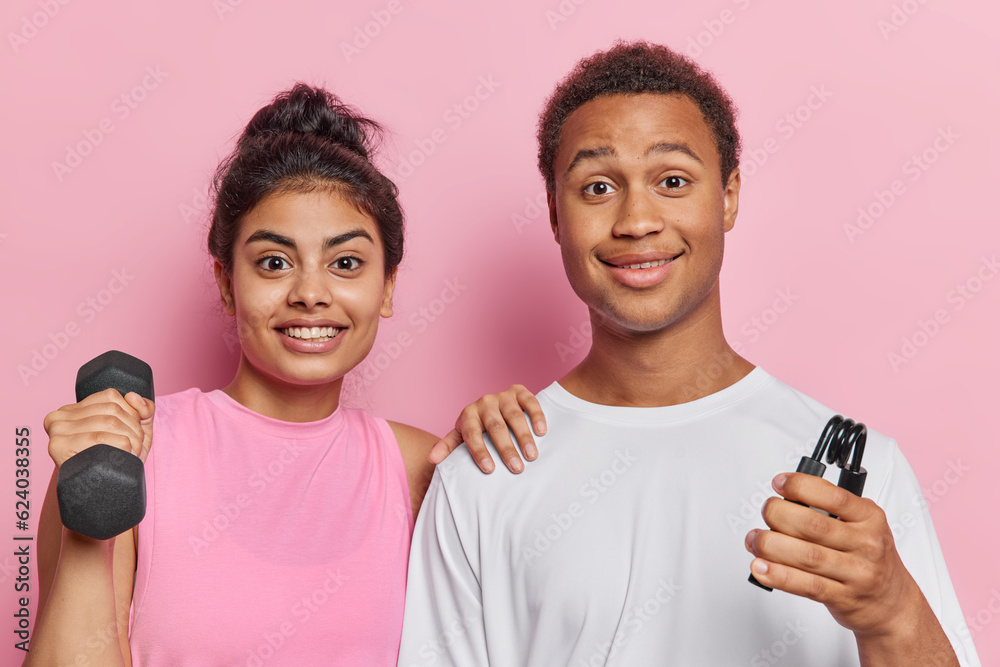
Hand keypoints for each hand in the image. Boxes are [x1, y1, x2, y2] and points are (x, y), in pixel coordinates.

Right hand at [44, 388, 154, 467]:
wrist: (98, 493)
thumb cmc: (115, 458)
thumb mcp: (134, 431)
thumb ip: (142, 410)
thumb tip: (133, 396)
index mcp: (74, 409)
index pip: (111, 396)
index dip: (132, 412)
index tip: (137, 430)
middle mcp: (60, 415)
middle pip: (112, 409)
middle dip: (135, 428)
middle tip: (139, 445)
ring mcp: (57, 430)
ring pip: (109, 421)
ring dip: (131, 438)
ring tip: (135, 452)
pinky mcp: (58, 446)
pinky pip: (99, 437)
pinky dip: (120, 445)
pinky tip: (125, 455)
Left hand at [429, 384, 545, 472]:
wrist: (495, 405)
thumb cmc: (478, 427)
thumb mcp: (462, 435)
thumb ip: (449, 447)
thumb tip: (433, 459)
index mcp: (468, 415)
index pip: (472, 435)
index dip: (480, 451)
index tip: (489, 470)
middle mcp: (484, 403)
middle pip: (496, 427)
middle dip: (506, 448)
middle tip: (516, 468)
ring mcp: (503, 396)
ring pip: (514, 416)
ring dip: (524, 437)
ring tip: (532, 456)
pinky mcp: (520, 392)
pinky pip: (530, 402)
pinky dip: (536, 416)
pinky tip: (542, 432)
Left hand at [745, 472, 922, 637]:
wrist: (893, 604)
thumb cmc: (869, 558)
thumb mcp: (863, 524)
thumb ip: (830, 510)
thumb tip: (785, 500)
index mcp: (869, 518)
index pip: (833, 497)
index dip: (800, 486)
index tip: (779, 483)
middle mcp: (866, 544)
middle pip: (812, 526)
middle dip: (778, 515)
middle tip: (766, 513)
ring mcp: (856, 573)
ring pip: (806, 556)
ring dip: (771, 546)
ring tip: (755, 541)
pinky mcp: (843, 598)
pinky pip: (806, 585)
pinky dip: (779, 575)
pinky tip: (761, 568)